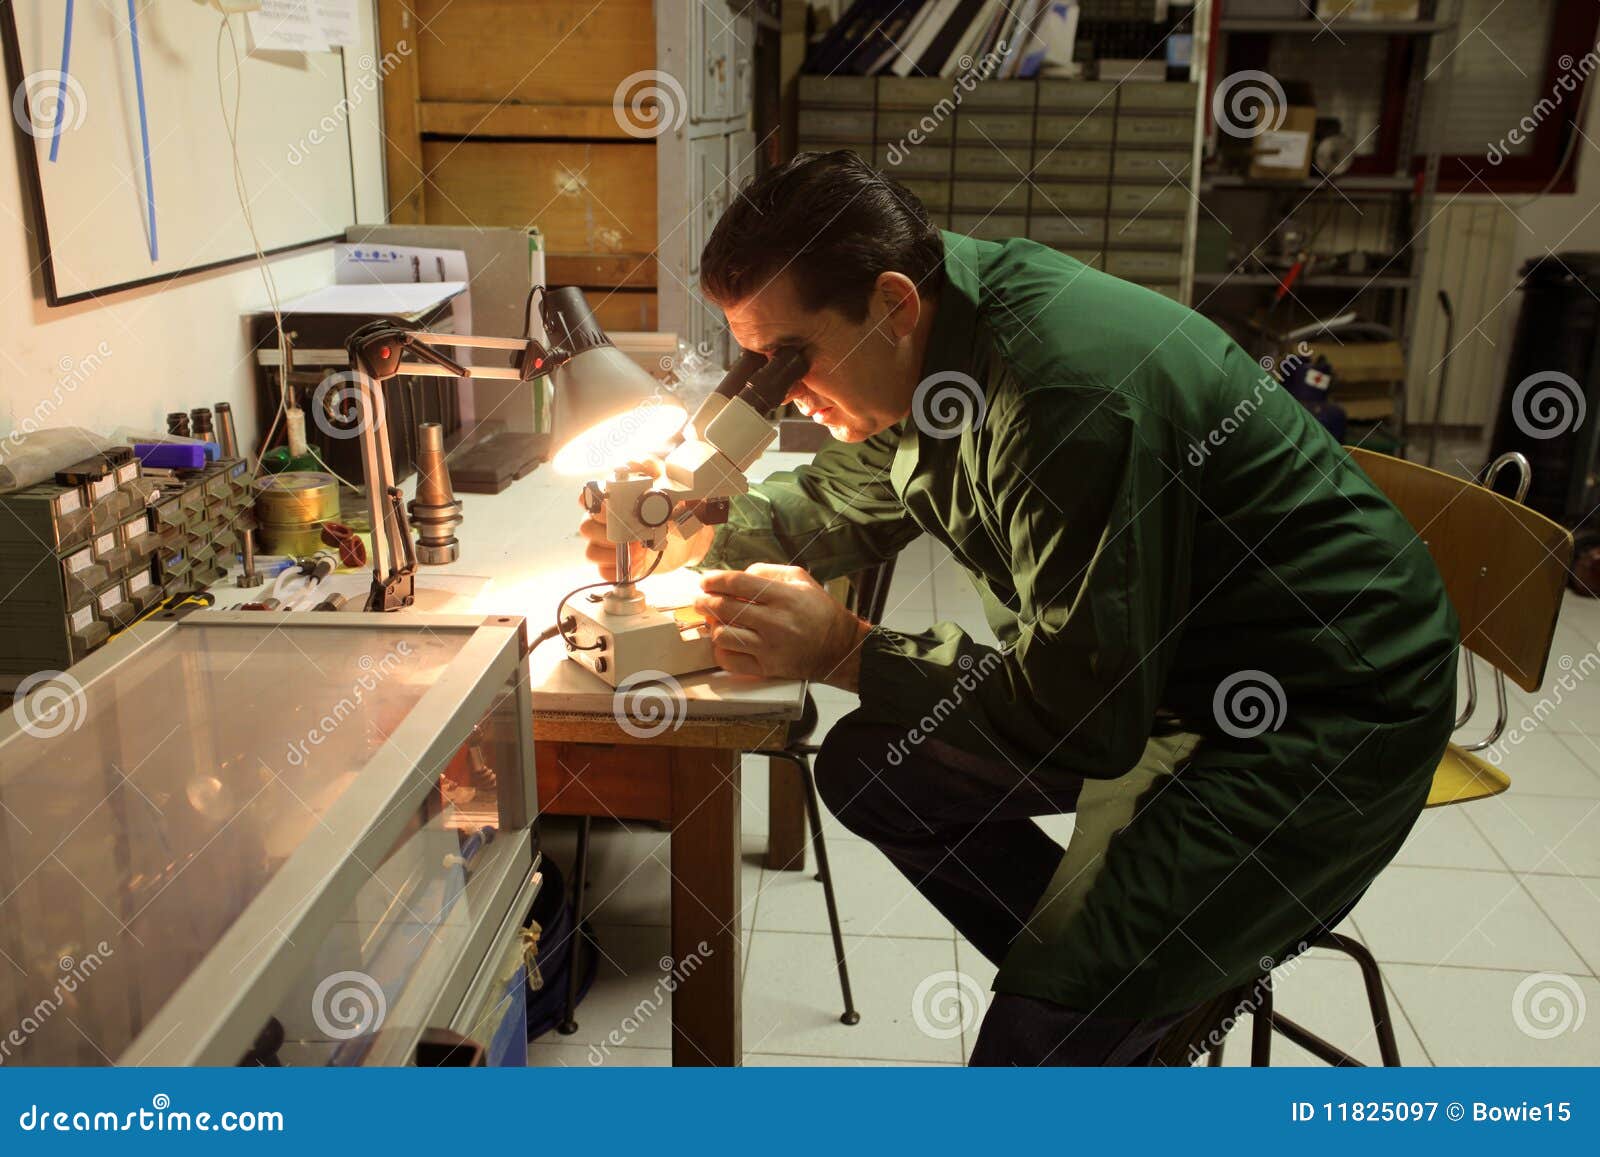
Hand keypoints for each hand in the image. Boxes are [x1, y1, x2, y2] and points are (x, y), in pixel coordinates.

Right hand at [578, 461, 714, 580]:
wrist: (688, 538)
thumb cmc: (675, 510)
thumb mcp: (670, 487)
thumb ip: (655, 470)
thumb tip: (639, 460)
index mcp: (613, 502)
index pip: (586, 498)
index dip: (591, 502)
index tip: (607, 505)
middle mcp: (606, 524)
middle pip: (586, 527)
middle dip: (604, 530)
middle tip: (627, 530)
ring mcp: (610, 547)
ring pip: (591, 551)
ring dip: (610, 552)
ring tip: (633, 548)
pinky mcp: (617, 567)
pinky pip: (603, 572)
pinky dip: (615, 571)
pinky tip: (633, 565)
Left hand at [694, 563, 870, 688]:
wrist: (839, 648)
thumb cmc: (820, 611)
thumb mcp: (801, 579)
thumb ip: (768, 572)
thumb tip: (739, 575)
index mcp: (783, 597)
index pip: (737, 584)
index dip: (715, 580)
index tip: (705, 581)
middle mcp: (775, 622)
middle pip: (725, 608)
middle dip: (705, 601)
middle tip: (700, 599)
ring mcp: (769, 648)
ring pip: (724, 635)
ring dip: (713, 626)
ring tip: (714, 621)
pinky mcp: (767, 668)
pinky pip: (730, 661)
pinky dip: (721, 650)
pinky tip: (724, 642)